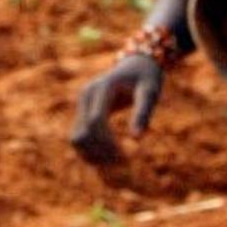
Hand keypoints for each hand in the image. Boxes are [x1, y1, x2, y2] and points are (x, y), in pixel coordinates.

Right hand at [70, 51, 163, 165]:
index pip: (95, 121)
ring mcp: (81, 103)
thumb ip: (143, 113)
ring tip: (115, 163)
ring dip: (92, 155)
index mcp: (103, 88)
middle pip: (82, 133)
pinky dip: (90, 151)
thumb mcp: (150, 92)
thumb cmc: (146, 78)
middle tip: (122, 163)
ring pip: (76, 138)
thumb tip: (137, 139)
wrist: (136, 64)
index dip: (107, 142)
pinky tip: (108, 159)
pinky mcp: (82, 111)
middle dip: (100, 152)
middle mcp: (86, 95)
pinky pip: (78, 136)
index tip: (125, 156)